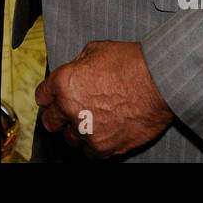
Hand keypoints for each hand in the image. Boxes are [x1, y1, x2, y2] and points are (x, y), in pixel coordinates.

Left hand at [36, 40, 172, 158]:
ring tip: (91, 123)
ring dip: (77, 131)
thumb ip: (78, 64)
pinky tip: (102, 134)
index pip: (43, 96)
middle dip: (58, 116)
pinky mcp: (104, 146)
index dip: (49, 96)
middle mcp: (70, 107)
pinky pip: (89, 153)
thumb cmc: (132, 63)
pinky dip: (93, 146)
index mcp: (65, 82)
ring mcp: (86, 129)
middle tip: (68, 113)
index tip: (53, 99)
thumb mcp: (97, 50)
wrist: (160, 82)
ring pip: (70, 139)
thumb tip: (75, 71)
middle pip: (50, 121)